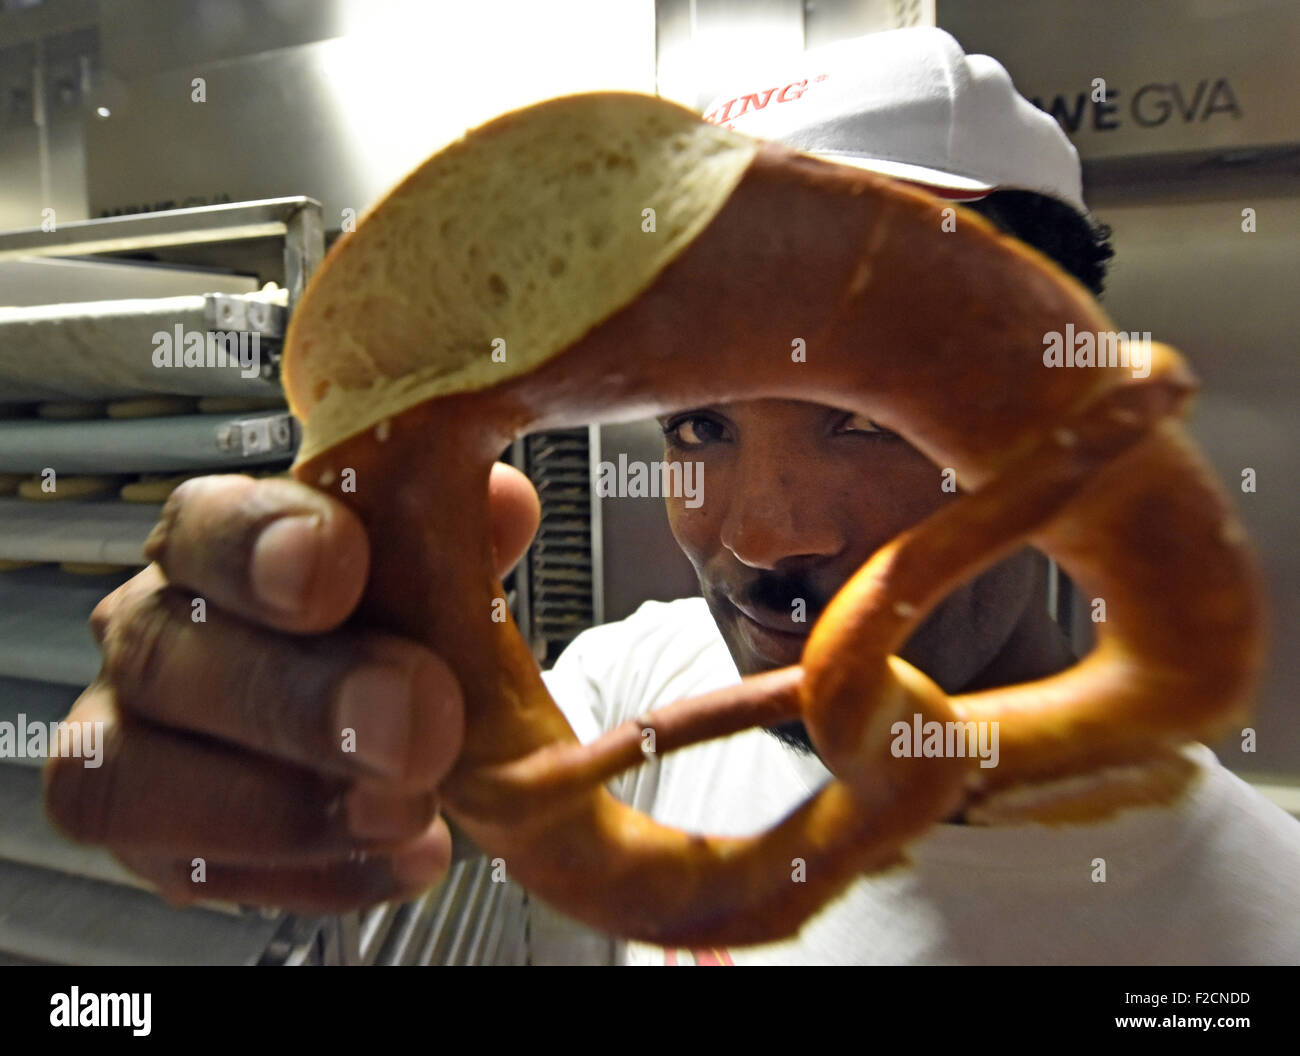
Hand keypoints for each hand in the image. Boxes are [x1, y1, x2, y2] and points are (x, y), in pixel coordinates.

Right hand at [43, 464, 539, 913]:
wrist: (369, 721)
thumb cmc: (384, 625)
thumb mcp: (434, 565)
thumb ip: (459, 529)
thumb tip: (503, 506)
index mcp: (212, 547)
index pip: (197, 522)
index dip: (257, 543)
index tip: (342, 569)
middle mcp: (151, 638)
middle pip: (164, 654)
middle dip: (298, 698)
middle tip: (419, 727)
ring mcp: (132, 747)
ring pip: (129, 779)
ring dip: (282, 806)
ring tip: (407, 810)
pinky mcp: (158, 847)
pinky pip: (192, 875)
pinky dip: (313, 874)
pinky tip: (405, 857)